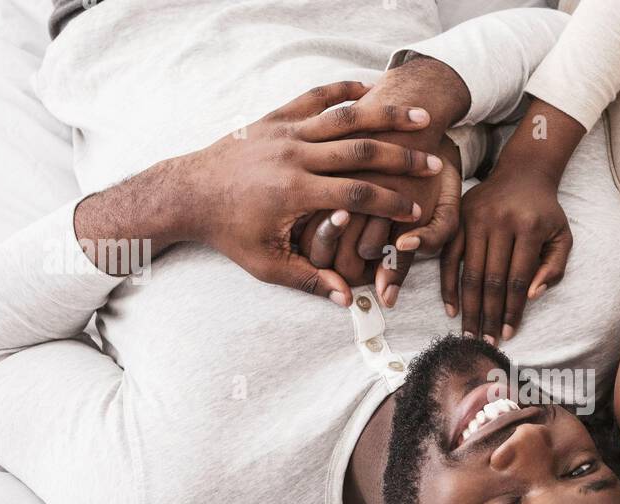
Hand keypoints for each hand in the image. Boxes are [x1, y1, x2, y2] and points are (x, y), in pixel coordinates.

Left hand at [175, 81, 442, 304]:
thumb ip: (309, 279)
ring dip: (385, 116)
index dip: (390, 204)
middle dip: (401, 158)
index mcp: (293, 193)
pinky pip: (316, 98)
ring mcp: (285, 132)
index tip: (415, 213)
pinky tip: (372, 87)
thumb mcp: (266, 264)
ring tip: (418, 117)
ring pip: (344, 119)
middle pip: (359, 152)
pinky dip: (345, 91)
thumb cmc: (229, 233)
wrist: (187, 193)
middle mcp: (292, 157)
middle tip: (433, 163)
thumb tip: (347, 300)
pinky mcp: (276, 118)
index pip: (355, 196)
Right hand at [444, 166, 571, 343]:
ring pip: (470, 272)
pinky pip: (449, 258)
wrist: (522, 173)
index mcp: (529, 228)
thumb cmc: (545, 212)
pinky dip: (448, 286)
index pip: (518, 279)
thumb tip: (531, 296)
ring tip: (470, 333)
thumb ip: (554, 268)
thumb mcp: (562, 237)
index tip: (508, 334)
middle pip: (492, 280)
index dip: (513, 310)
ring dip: (469, 307)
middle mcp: (500, 222)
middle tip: (486, 342)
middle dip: (489, 316)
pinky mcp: (459, 218)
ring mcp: (475, 219)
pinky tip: (451, 308)